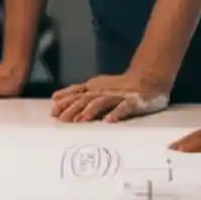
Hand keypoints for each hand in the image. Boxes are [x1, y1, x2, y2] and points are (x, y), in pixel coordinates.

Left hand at [51, 72, 169, 122]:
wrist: (148, 79)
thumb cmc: (120, 87)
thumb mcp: (97, 88)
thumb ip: (79, 95)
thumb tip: (56, 100)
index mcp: (94, 88)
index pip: (76, 94)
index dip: (64, 102)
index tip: (52, 111)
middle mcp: (103, 91)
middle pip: (85, 99)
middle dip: (72, 109)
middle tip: (62, 119)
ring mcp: (118, 96)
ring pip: (101, 102)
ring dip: (90, 110)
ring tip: (81, 119)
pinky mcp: (132, 102)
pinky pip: (123, 108)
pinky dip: (116, 114)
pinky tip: (109, 121)